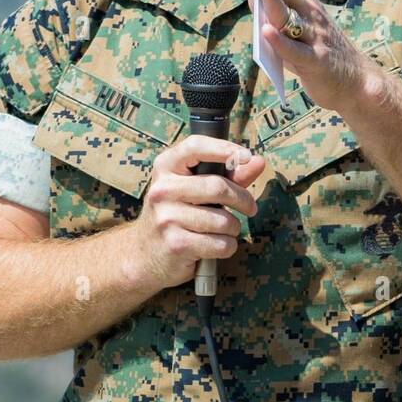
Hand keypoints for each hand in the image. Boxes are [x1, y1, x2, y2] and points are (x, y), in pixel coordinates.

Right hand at [128, 135, 264, 290]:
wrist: (144, 254)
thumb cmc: (176, 214)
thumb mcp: (193, 188)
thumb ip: (227, 174)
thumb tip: (257, 161)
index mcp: (166, 167)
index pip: (196, 146)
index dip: (225, 148)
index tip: (247, 156)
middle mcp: (162, 190)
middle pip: (218, 187)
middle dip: (243, 199)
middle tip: (250, 207)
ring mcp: (167, 218)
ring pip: (223, 220)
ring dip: (234, 227)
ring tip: (225, 229)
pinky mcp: (176, 245)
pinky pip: (220, 244)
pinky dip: (227, 246)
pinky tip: (216, 245)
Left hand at [239, 0, 374, 113]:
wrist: (353, 80)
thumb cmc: (317, 48)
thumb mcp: (296, 23)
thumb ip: (273, 5)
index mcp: (307, 1)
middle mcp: (312, 14)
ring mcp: (315, 37)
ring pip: (291, 17)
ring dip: (275, 1)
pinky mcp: (316, 61)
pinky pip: (295, 51)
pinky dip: (280, 42)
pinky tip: (266, 32)